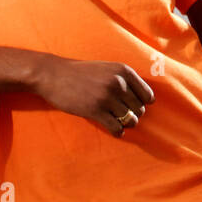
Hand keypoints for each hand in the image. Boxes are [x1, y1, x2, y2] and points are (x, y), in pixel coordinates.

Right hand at [31, 56, 154, 136]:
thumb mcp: (107, 68)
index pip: (147, 95)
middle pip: (139, 109)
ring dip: (125, 124)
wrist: (54, 75)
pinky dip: (117, 132)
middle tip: (122, 116)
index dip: (142, 104)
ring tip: (117, 122)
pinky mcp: (95, 110)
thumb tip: (147, 100)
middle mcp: (118, 83)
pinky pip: (116, 128)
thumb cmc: (81, 73)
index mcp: (123, 70)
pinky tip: (113, 130)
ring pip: (130, 120)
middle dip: (132, 115)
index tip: (133, 107)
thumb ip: (125, 80)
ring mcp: (106, 97)